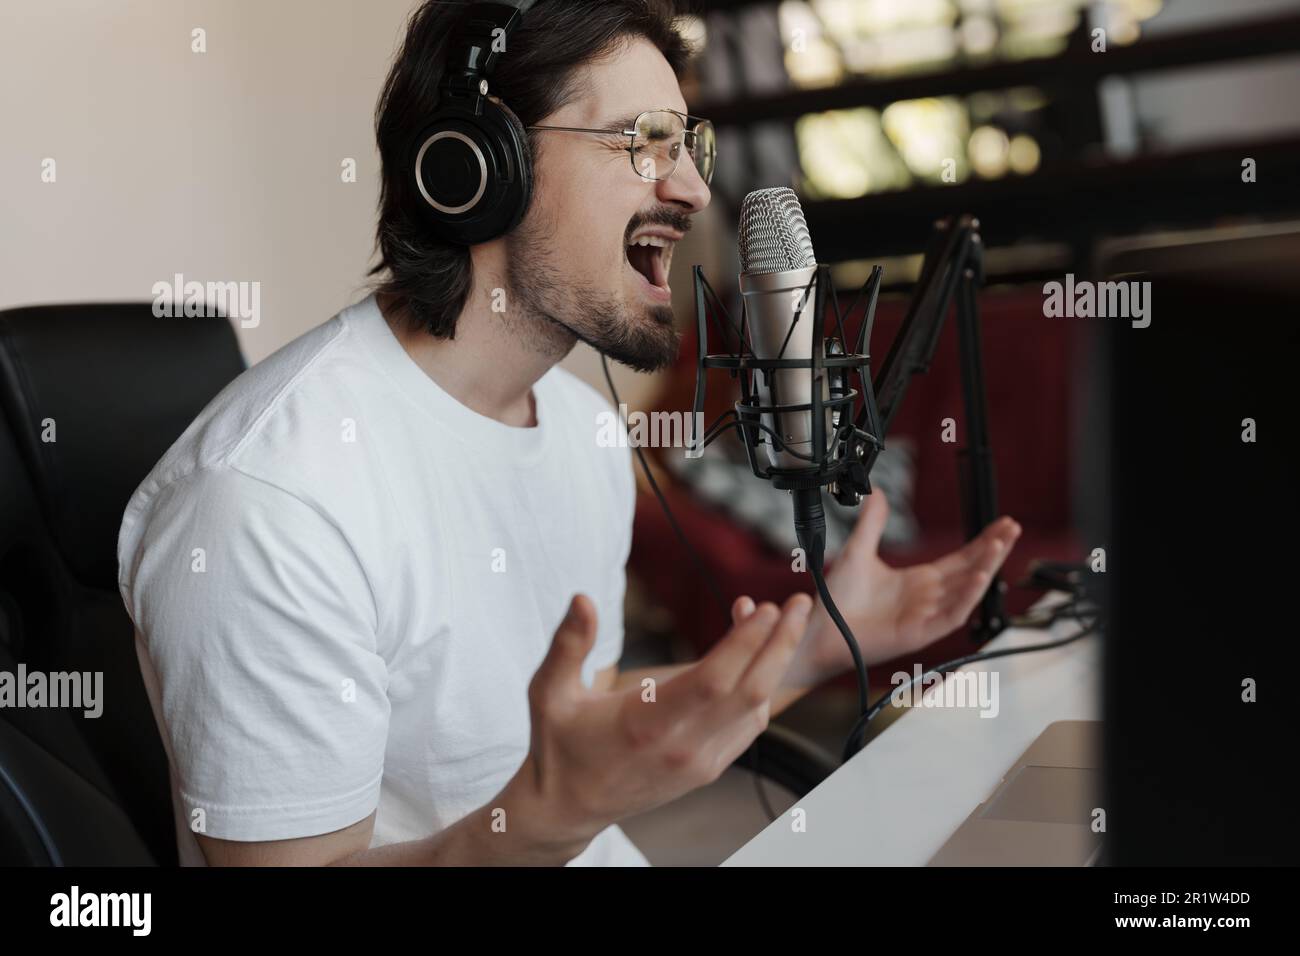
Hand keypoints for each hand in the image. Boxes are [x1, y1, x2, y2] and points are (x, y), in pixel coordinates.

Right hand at [506, 591, 812, 853]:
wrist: (568, 808)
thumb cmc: (559, 746)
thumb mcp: (548, 692)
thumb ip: (567, 644)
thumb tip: (582, 598)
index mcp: (646, 724)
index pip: (714, 679)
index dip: (746, 642)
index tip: (766, 607)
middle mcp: (682, 746)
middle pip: (752, 691)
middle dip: (782, 644)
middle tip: (801, 604)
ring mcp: (699, 762)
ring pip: (756, 709)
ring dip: (772, 662)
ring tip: (774, 619)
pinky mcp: (706, 770)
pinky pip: (747, 727)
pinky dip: (760, 690)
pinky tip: (754, 659)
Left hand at [787, 491, 1020, 689]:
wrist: (821, 630)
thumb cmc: (838, 600)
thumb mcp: (858, 551)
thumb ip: (872, 523)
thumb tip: (877, 492)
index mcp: (919, 581)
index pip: (961, 559)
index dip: (982, 542)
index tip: (1001, 525)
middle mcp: (928, 598)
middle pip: (971, 571)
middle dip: (993, 550)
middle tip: (1012, 528)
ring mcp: (926, 616)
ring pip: (966, 591)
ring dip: (985, 568)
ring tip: (999, 546)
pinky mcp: (920, 632)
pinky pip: (951, 615)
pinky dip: (967, 597)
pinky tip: (979, 577)